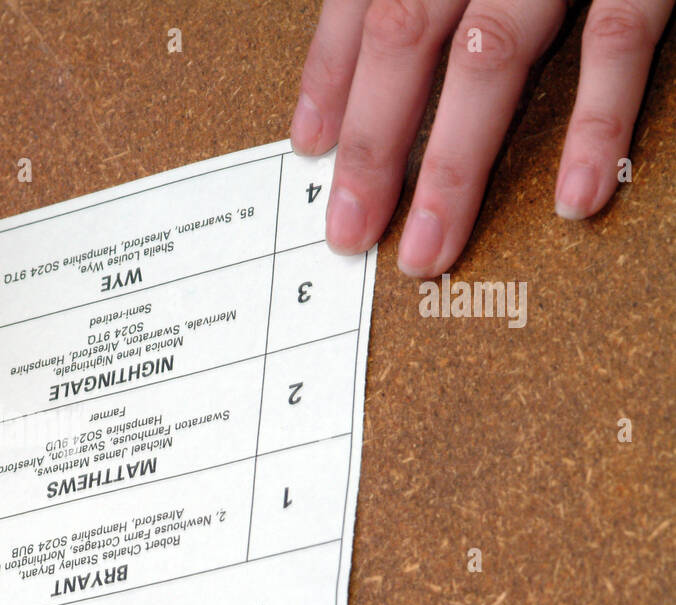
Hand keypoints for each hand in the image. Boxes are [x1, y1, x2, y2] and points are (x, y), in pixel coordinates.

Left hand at [290, 0, 673, 276]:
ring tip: (428, 248)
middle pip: (407, 33)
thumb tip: (374, 40)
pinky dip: (593, 119)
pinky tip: (571, 195)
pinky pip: (620, 36)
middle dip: (372, 143)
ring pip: (492, 53)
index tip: (308, 145)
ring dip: (453, 162)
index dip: (328, 74)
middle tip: (348, 229)